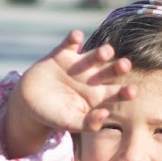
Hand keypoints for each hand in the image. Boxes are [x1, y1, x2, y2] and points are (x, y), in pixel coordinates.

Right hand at [5, 30, 135, 155]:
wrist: (28, 103)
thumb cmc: (53, 115)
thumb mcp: (70, 122)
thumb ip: (88, 123)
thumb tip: (105, 115)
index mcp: (97, 96)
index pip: (115, 93)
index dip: (124, 92)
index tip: (132, 91)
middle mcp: (92, 78)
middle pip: (109, 71)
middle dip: (118, 67)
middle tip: (125, 65)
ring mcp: (78, 65)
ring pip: (94, 55)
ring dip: (101, 52)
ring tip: (106, 52)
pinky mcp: (62, 54)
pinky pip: (69, 44)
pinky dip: (73, 39)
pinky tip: (76, 37)